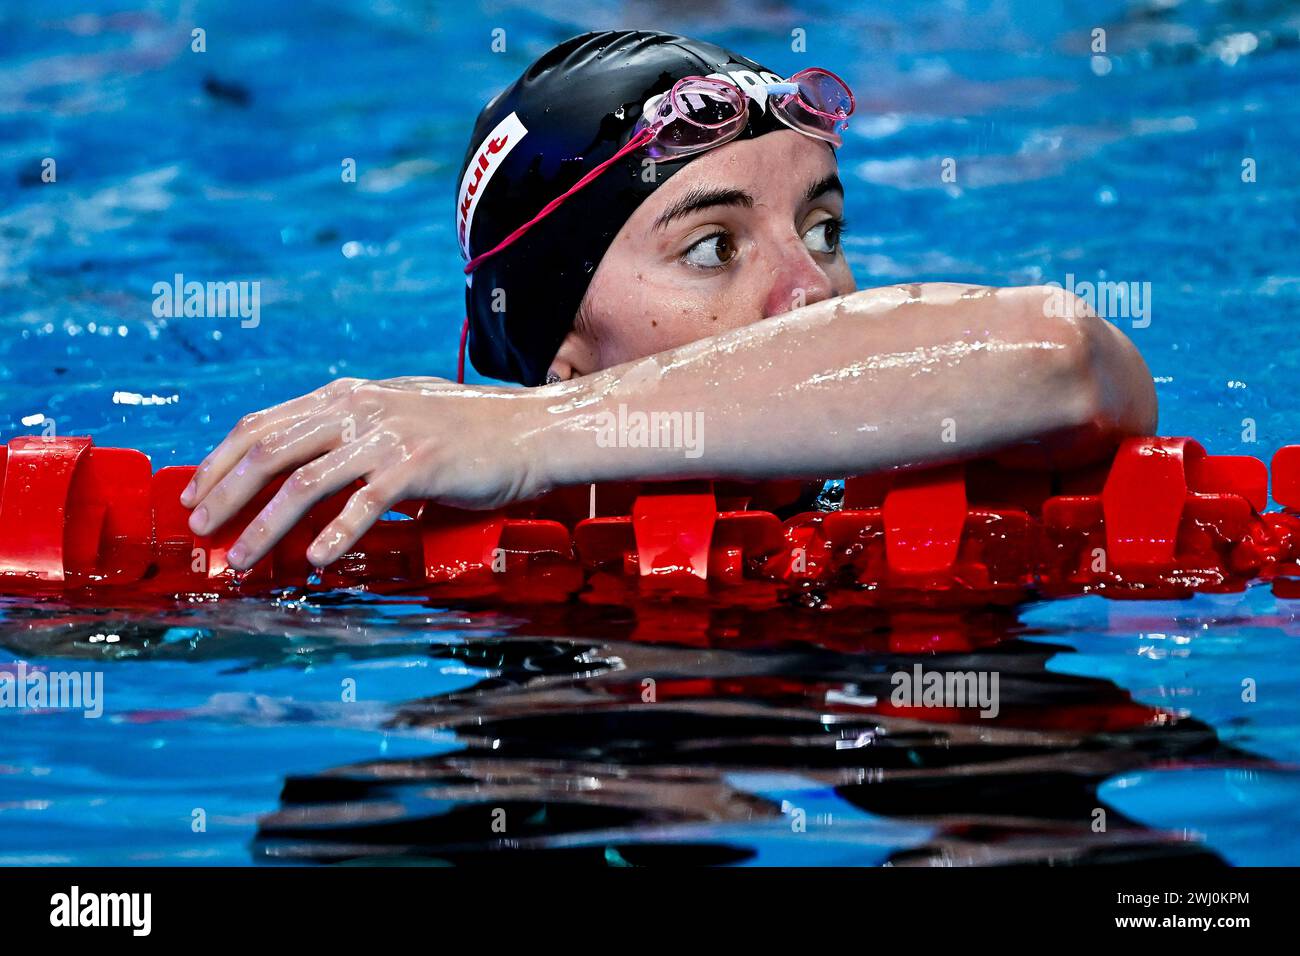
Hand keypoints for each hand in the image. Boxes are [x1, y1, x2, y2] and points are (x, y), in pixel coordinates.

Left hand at [179, 376, 551, 570]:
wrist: (529, 431)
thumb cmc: (464, 434)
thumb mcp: (395, 419)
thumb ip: (348, 437)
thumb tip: (297, 476)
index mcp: (346, 397)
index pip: (262, 425)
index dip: (219, 461)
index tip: (193, 494)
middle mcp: (358, 410)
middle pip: (269, 452)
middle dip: (225, 494)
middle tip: (200, 531)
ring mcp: (387, 437)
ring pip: (305, 482)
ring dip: (265, 525)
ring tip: (241, 558)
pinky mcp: (417, 467)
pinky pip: (364, 504)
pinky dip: (335, 535)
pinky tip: (314, 561)